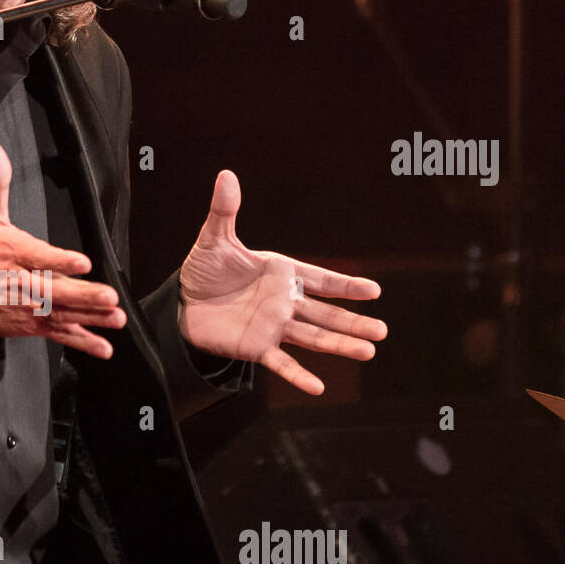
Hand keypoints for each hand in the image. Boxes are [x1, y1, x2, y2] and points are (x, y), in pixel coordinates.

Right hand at [0, 143, 126, 359]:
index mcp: (13, 255)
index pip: (38, 257)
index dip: (60, 261)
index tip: (82, 262)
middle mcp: (23, 284)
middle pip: (55, 291)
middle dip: (83, 296)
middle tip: (109, 297)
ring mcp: (31, 308)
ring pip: (63, 314)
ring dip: (91, 318)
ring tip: (115, 318)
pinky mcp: (35, 325)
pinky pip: (61, 334)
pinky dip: (83, 343)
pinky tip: (105, 349)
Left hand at [177, 169, 385, 395]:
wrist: (182, 303)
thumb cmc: (204, 270)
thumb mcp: (214, 239)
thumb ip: (225, 211)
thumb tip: (225, 175)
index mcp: (282, 273)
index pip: (321, 279)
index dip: (346, 285)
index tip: (374, 291)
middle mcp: (285, 302)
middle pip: (326, 313)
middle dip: (353, 321)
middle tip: (382, 330)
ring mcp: (273, 326)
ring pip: (313, 337)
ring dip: (339, 345)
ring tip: (368, 352)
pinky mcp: (256, 347)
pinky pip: (281, 363)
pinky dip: (299, 375)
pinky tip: (319, 388)